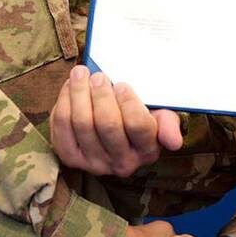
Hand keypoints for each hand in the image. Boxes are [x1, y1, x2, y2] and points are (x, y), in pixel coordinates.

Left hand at [51, 65, 182, 177]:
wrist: (115, 128)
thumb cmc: (139, 115)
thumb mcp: (160, 116)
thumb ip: (168, 123)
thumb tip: (174, 143)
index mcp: (147, 151)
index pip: (138, 127)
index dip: (129, 103)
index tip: (122, 84)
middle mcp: (121, 163)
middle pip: (107, 124)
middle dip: (101, 95)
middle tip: (98, 75)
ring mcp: (94, 163)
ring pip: (82, 123)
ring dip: (79, 93)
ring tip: (80, 73)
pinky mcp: (70, 157)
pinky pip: (61, 127)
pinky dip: (64, 102)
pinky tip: (70, 87)